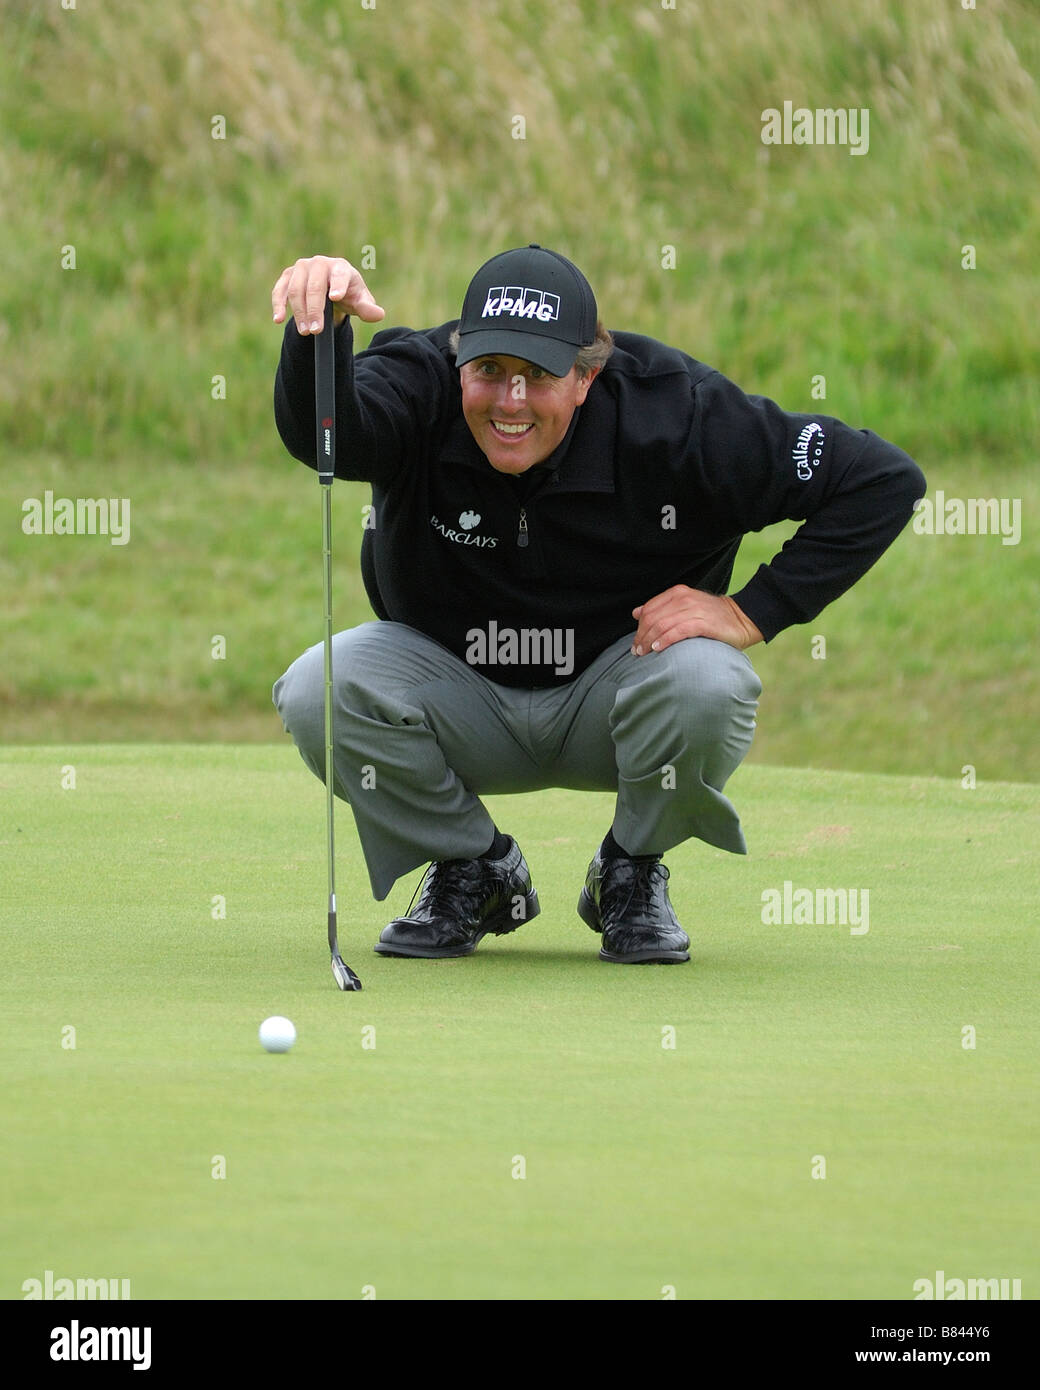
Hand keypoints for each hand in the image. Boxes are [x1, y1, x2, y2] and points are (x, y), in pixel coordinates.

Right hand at [271, 255, 384, 333]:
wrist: (329, 289)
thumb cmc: (348, 295)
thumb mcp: (359, 302)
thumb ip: (367, 308)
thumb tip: (379, 314)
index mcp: (340, 267)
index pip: (339, 275)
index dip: (338, 285)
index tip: (335, 298)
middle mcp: (320, 263)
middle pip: (314, 286)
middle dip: (314, 310)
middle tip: (316, 331)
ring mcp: (301, 268)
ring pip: (296, 289)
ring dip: (299, 312)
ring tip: (305, 331)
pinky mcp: (287, 276)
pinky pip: (280, 290)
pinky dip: (278, 304)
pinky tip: (278, 319)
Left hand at [631, 585, 763, 654]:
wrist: (743, 619)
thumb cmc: (711, 617)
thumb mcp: (684, 607)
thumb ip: (662, 608)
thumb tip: (636, 612)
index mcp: (678, 593)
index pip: (649, 609)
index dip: (639, 627)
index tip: (636, 643)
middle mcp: (684, 598)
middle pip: (653, 618)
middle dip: (641, 636)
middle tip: (638, 652)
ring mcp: (694, 610)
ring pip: (662, 624)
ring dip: (649, 640)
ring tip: (644, 653)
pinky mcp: (704, 623)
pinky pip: (678, 631)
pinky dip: (665, 640)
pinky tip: (658, 648)